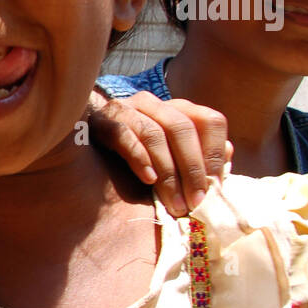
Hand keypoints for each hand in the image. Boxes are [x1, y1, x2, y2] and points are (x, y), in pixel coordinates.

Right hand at [87, 90, 231, 216]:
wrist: (80, 134)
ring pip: (154, 134)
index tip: (214, 186)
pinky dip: (139, 158)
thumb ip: (199, 156)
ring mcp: (127, 109)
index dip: (216, 153)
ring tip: (173, 203)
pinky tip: (148, 179)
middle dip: (192, 169)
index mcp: (178, 108)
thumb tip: (227, 159)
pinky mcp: (102, 122)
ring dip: (168, 173)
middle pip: (182, 128)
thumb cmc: (134, 150)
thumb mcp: (170, 153)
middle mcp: (155, 103)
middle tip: (195, 202)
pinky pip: (124, 136)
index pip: (209, 121)